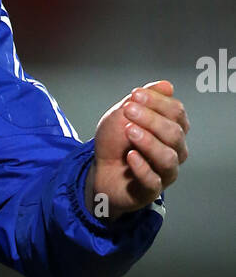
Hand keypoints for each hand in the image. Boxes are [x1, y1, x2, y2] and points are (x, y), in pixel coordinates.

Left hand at [85, 79, 188, 219]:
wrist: (99, 171)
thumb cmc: (115, 143)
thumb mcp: (122, 116)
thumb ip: (143, 101)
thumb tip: (166, 85)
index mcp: (172, 130)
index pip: (176, 112)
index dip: (157, 101)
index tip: (135, 95)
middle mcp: (175, 151)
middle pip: (174, 133)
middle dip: (151, 119)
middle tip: (130, 111)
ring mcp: (165, 172)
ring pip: (167, 157)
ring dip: (148, 141)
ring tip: (129, 131)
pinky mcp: (151, 190)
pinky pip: (153, 180)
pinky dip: (142, 167)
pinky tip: (130, 156)